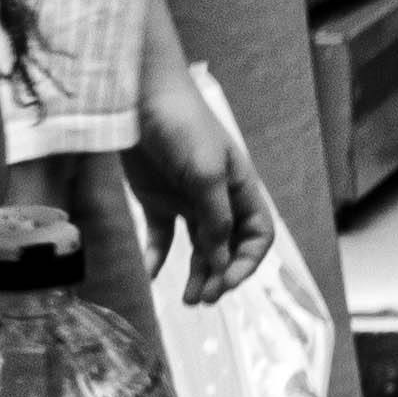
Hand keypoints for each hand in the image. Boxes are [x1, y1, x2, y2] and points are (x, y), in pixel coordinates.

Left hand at [125, 53, 274, 304]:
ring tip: (186, 299)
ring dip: (193, 273)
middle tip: (201, 299)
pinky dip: (158, 256)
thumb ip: (215, 218)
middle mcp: (217, 198)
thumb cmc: (183, 125)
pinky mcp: (155, 198)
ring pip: (197, 247)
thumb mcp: (205, 173)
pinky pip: (161, 235)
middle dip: (218, 275)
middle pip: (227, 246)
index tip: (226, 281)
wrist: (140, 97)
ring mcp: (186, 199)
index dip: (247, 261)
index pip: (257, 235)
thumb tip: (220, 261)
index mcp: (240, 189)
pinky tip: (151, 273)